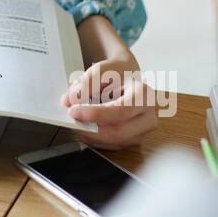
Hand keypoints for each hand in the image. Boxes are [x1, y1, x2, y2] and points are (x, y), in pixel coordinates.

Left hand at [60, 16, 157, 149]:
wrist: (125, 78)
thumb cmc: (115, 74)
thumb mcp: (101, 70)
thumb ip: (86, 84)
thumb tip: (70, 101)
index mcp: (144, 96)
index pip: (121, 111)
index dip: (95, 114)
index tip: (73, 111)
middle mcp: (148, 117)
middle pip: (118, 132)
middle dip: (90, 129)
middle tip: (70, 120)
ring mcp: (142, 132)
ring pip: (112, 142)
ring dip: (90, 135)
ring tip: (75, 121)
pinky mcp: (132, 141)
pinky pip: (110, 146)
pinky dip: (94, 138)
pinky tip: (84, 127)